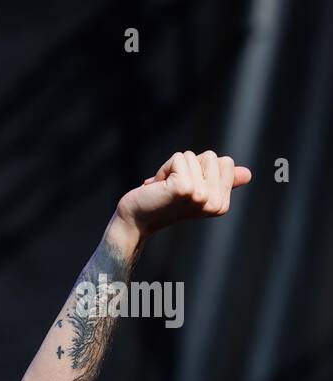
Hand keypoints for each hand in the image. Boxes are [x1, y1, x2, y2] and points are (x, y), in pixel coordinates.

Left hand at [115, 149, 250, 236]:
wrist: (136, 219)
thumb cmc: (163, 202)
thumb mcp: (196, 190)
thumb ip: (220, 182)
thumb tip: (247, 174)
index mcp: (222, 204)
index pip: (225, 162)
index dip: (202, 168)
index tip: (186, 187)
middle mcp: (215, 202)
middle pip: (212, 156)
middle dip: (190, 166)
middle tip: (173, 187)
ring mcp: (201, 196)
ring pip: (194, 156)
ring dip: (174, 168)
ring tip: (165, 188)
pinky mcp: (184, 189)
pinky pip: (179, 158)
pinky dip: (164, 168)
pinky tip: (158, 187)